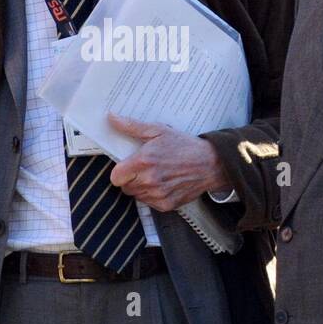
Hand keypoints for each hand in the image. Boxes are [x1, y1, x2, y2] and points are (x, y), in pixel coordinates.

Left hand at [107, 114, 229, 211]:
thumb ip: (132, 126)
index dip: (119, 171)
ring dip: (141, 187)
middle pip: (124, 187)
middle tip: (144, 168)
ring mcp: (158, 195)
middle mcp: (149, 181)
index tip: (127, 165)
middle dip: (130, 178)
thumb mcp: (158, 130)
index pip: (115, 177)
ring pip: (136, 195)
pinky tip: (164, 183)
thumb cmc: (184, 146)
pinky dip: (152, 195)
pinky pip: (149, 203)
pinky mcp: (166, 205)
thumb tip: (111, 118)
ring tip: (155, 174)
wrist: (210, 164)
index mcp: (143, 162)